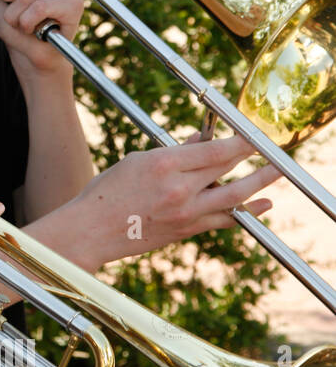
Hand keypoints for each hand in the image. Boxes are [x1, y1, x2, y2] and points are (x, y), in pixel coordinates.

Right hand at [59, 134, 279, 270]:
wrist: (91, 231)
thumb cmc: (106, 193)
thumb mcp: (136, 162)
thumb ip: (172, 152)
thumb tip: (200, 141)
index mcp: (164, 164)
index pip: (214, 148)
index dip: (239, 141)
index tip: (253, 135)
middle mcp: (179, 188)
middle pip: (227, 168)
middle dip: (252, 156)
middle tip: (271, 149)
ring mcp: (185, 212)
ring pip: (234, 195)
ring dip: (260, 183)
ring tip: (276, 173)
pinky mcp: (186, 230)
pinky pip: (224, 220)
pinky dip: (246, 212)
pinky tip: (262, 206)